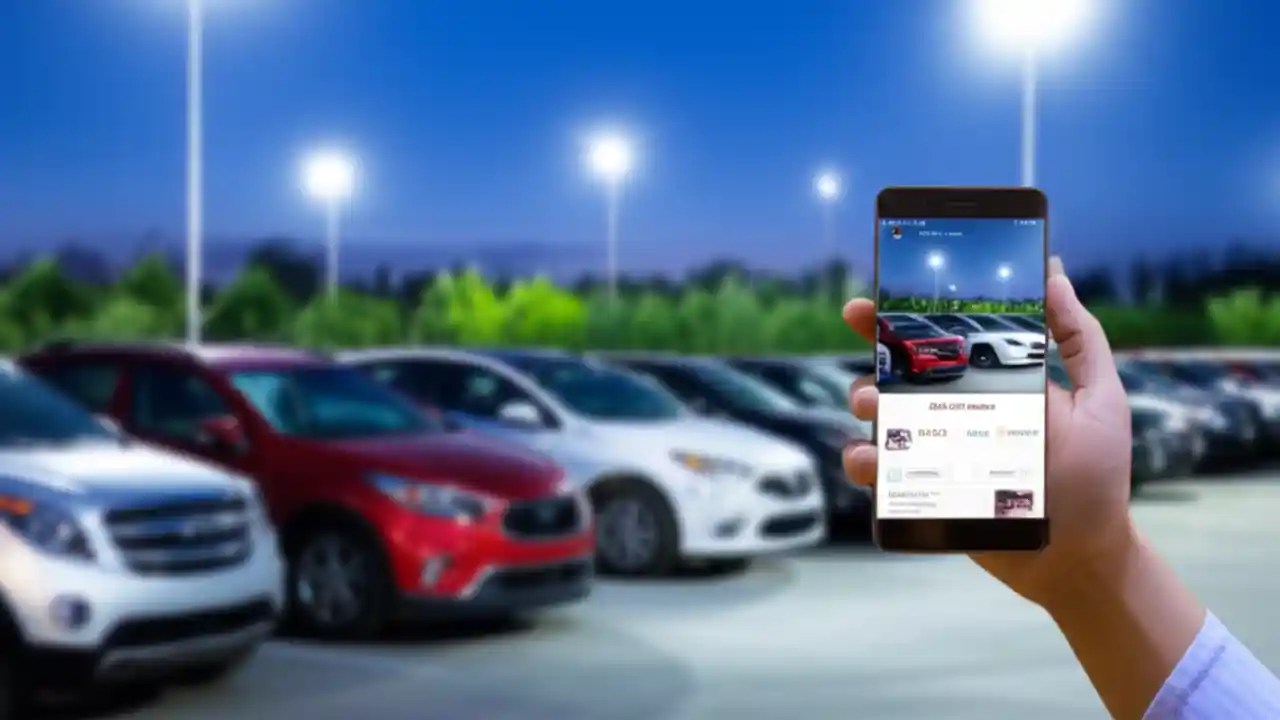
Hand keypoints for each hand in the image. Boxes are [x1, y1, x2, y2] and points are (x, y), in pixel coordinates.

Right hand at [841, 257, 1136, 607]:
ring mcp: (936, 454)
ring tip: (872, 406)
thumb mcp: (1100, 399)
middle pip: (897, 375)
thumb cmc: (1096, 478)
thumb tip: (1053, 272)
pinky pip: (879, 474)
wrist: (1082, 556)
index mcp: (990, 384)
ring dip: (865, 403)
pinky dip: (864, 462)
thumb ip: (1078, 338)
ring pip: (881, 419)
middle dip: (870, 354)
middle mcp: (956, 414)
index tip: (874, 301)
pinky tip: (871, 458)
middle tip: (865, 348)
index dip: (902, 319)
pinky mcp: (923, 493)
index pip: (940, 342)